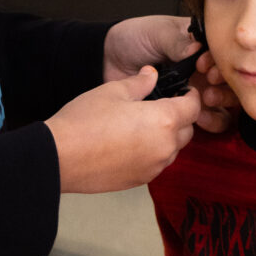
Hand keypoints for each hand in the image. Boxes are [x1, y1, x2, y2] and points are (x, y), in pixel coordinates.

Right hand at [45, 66, 199, 192]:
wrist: (61, 157)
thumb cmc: (86, 120)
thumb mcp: (114, 91)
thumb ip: (140, 83)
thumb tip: (152, 74)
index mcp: (165, 120)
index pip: (194, 108)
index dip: (191, 96)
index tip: (184, 90)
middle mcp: (165, 147)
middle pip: (187, 131)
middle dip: (180, 117)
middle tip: (162, 105)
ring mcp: (153, 167)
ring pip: (173, 149)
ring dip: (167, 137)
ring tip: (144, 124)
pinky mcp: (140, 181)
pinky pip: (156, 163)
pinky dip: (153, 152)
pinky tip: (131, 143)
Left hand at [103, 14, 235, 134]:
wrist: (107, 60)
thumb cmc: (133, 38)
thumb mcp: (155, 32)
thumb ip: (175, 41)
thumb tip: (196, 49)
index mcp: (200, 43)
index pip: (223, 53)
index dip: (219, 61)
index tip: (203, 66)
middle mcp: (203, 67)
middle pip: (230, 79)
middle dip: (224, 83)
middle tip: (207, 83)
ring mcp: (196, 88)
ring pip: (224, 102)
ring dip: (221, 104)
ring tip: (205, 100)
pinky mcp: (185, 109)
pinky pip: (208, 120)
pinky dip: (210, 121)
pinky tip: (200, 119)